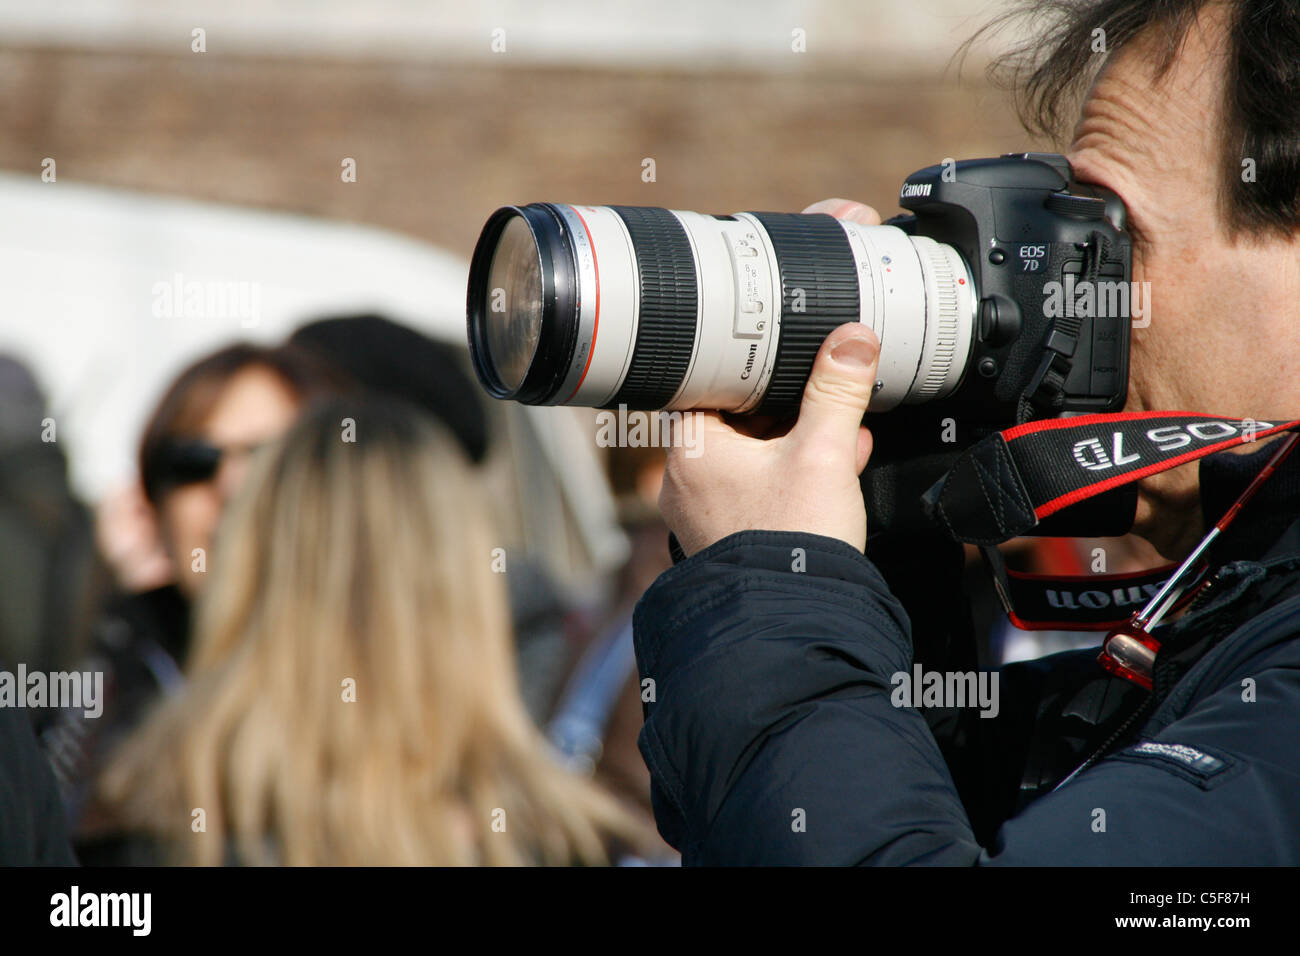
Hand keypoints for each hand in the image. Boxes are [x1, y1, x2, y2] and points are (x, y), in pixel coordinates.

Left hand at [658, 198, 884, 556]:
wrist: (795, 620)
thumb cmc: (791, 542)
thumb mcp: (823, 452)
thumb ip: (837, 392)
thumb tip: (852, 342)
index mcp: (690, 451)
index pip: (707, 387)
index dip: (750, 372)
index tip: (782, 362)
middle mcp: (684, 484)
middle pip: (734, 424)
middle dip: (789, 413)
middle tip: (829, 404)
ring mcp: (703, 516)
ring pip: (751, 460)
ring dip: (797, 447)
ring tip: (846, 439)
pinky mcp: (728, 541)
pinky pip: (757, 495)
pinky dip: (791, 481)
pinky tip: (836, 477)